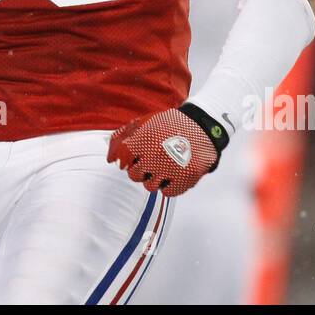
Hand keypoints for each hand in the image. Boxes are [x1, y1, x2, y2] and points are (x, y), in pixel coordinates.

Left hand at [107, 103, 228, 196]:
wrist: (203, 125)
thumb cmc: (169, 124)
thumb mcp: (145, 122)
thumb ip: (123, 137)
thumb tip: (111, 160)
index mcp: (143, 140)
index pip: (123, 160)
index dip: (129, 159)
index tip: (137, 155)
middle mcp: (155, 155)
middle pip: (134, 176)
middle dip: (140, 170)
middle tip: (152, 161)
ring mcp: (170, 168)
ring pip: (150, 186)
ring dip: (154, 178)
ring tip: (164, 166)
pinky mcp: (185, 178)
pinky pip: (167, 192)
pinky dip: (169, 185)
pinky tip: (173, 174)